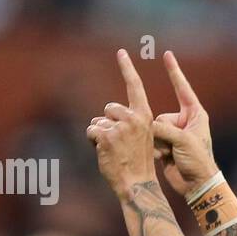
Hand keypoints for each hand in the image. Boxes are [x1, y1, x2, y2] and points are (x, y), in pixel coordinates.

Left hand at [86, 49, 157, 195]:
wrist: (138, 183)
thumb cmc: (138, 164)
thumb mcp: (140, 138)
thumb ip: (128, 123)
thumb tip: (103, 119)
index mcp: (145, 116)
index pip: (135, 87)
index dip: (127, 68)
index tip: (121, 52)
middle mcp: (134, 118)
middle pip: (109, 108)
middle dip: (107, 122)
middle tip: (117, 143)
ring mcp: (120, 127)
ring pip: (98, 121)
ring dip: (99, 134)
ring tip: (113, 151)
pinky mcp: (107, 136)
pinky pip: (91, 131)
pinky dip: (93, 142)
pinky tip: (104, 153)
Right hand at [150, 51, 218, 193]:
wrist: (197, 184)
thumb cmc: (198, 161)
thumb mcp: (183, 140)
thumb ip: (164, 128)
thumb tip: (147, 124)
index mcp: (195, 114)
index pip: (182, 88)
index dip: (174, 71)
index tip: (167, 54)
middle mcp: (184, 121)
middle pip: (161, 116)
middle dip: (163, 132)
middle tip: (174, 146)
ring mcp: (174, 133)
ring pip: (153, 129)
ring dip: (158, 142)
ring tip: (170, 154)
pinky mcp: (166, 145)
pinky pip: (152, 140)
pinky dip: (155, 149)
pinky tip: (165, 159)